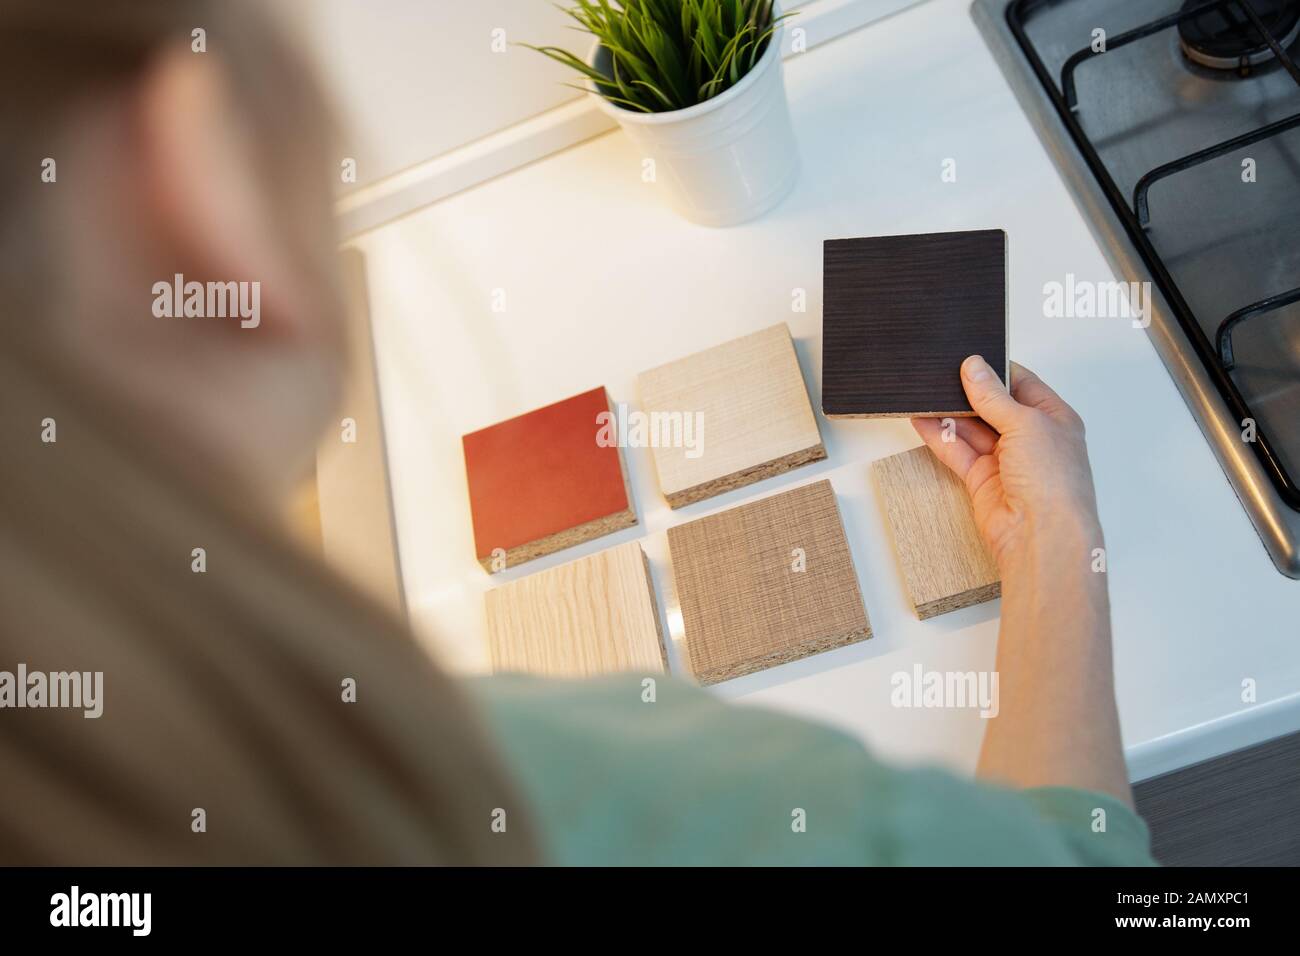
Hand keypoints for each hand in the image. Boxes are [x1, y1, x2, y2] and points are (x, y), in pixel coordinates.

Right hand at [912, 356, 1100, 568]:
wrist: (1041, 534)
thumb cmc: (1054, 481)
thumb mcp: (1025, 423)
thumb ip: (993, 396)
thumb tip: (974, 367)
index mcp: (1053, 418)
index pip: (1021, 384)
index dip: (995, 370)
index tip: (969, 357)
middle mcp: (1031, 438)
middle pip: (993, 406)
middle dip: (968, 392)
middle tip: (941, 373)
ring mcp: (1005, 460)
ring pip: (971, 429)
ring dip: (949, 414)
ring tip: (925, 393)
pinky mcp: (983, 479)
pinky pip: (958, 452)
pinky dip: (940, 437)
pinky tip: (923, 421)